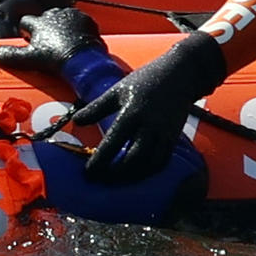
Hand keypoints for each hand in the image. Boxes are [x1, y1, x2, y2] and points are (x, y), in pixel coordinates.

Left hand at [85, 31, 226, 185]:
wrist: (180, 74)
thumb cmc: (145, 80)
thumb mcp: (117, 90)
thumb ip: (96, 108)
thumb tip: (76, 122)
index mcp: (131, 113)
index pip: (112, 143)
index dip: (99, 162)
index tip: (88, 174)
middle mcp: (149, 126)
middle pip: (132, 159)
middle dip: (115, 174)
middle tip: (101, 181)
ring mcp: (163, 133)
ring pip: (148, 164)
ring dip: (132, 177)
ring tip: (116, 181)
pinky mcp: (173, 137)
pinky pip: (162, 162)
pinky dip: (149, 172)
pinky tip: (136, 175)